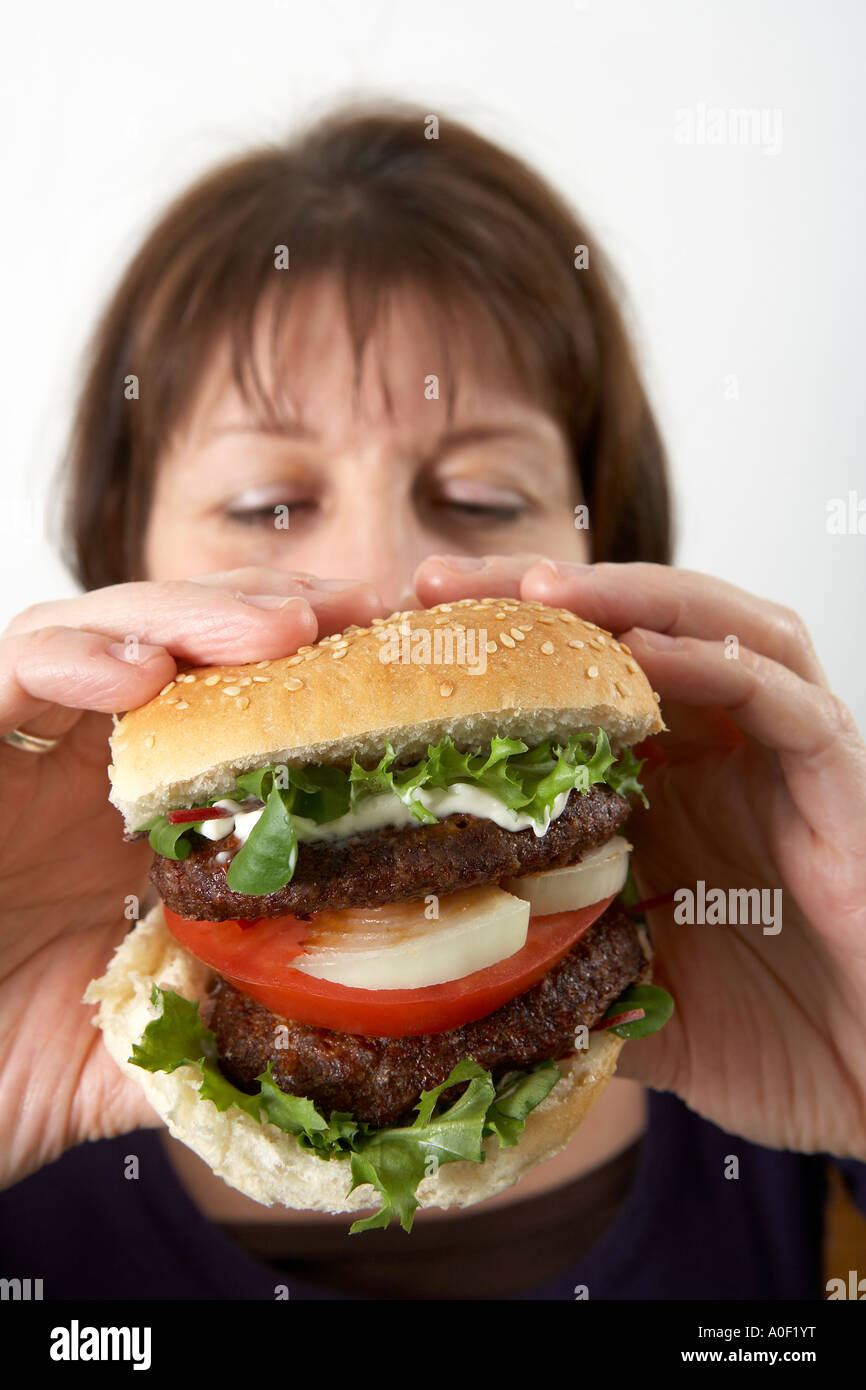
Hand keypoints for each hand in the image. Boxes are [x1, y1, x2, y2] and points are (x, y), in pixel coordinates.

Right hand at [0, 568, 382, 1186]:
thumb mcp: (129, 1059)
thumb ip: (217, 1039)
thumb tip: (338, 1051)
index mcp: (140, 819)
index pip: (234, 712)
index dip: (314, 681)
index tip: (400, 670)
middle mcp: (82, 767)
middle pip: (182, 646)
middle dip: (272, 618)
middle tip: (356, 615)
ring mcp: (17, 750)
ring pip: (104, 629)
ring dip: (193, 617)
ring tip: (278, 630)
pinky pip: (10, 670)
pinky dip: (74, 657)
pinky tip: (139, 676)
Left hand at [414, 554, 865, 1157]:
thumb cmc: (769, 1037)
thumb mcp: (626, 996)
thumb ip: (550, 970)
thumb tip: (438, 983)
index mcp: (661, 782)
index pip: (569, 681)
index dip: (487, 653)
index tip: (389, 641)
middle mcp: (716, 748)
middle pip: (627, 627)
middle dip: (530, 594)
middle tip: (432, 584)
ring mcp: (780, 753)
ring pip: (713, 627)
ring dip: (626, 596)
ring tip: (536, 587)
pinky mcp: (839, 776)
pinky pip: (783, 699)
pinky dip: (718, 664)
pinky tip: (647, 653)